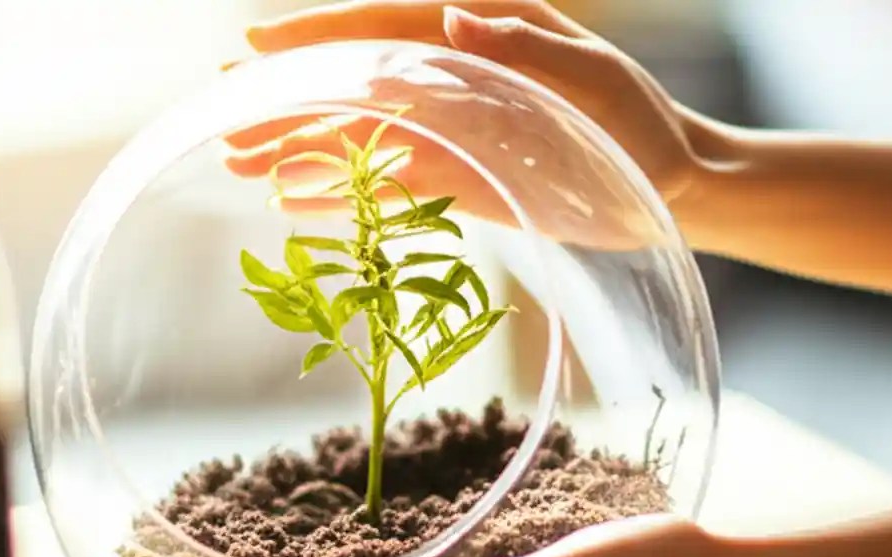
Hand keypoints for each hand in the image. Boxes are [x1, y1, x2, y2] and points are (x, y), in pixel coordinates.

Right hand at [225, 1, 703, 238]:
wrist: (669, 182)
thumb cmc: (638, 119)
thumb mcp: (590, 75)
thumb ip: (523, 46)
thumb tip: (457, 18)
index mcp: (478, 33)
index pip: (382, 24)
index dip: (316, 34)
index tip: (254, 48)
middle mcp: (451, 78)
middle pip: (353, 83)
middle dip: (287, 101)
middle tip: (221, 121)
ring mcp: (449, 130)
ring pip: (360, 137)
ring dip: (299, 151)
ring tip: (238, 167)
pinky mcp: (457, 178)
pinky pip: (387, 184)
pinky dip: (342, 195)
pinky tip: (293, 203)